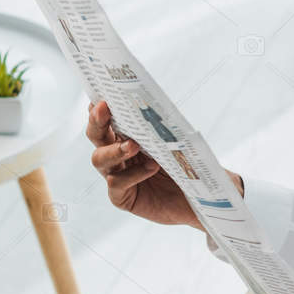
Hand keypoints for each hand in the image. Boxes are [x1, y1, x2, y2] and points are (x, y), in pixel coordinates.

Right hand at [86, 100, 212, 228]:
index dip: (99, 107)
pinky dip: (133, 174)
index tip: (102, 96)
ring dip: (114, 150)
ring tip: (133, 145)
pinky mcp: (122, 197)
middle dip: (97, 121)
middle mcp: (115, 155)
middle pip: (95, 135)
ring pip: (99, 159)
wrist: (197, 196)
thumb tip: (155, 105)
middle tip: (103, 109)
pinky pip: (116, 183)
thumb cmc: (185, 166)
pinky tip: (151, 167)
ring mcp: (116, 176)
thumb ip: (161, 126)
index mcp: (125, 136)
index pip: (106, 118)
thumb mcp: (174, 141)